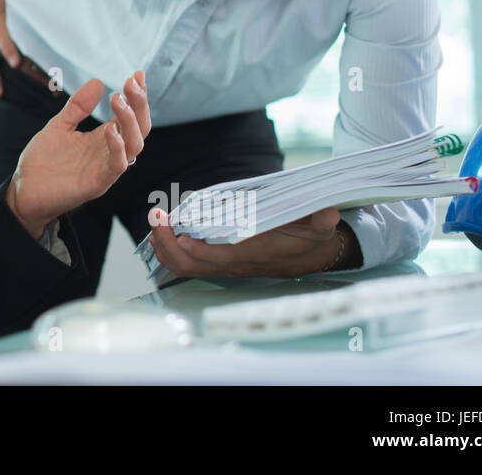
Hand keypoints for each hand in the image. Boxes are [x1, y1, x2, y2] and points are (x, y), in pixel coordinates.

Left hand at [6, 71, 149, 238]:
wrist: (23, 190)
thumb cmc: (42, 162)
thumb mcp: (59, 126)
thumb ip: (78, 106)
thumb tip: (98, 82)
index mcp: (103, 139)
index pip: (130, 115)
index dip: (136, 96)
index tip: (137, 74)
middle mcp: (109, 152)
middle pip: (138, 128)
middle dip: (139, 104)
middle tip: (132, 83)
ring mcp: (105, 169)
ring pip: (134, 145)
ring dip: (129, 122)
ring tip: (119, 100)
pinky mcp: (96, 184)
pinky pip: (116, 166)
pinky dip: (117, 148)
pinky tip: (110, 130)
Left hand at [148, 206, 342, 278]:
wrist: (311, 256)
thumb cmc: (309, 238)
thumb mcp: (319, 228)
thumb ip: (320, 222)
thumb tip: (327, 214)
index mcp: (256, 254)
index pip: (223, 258)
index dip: (201, 251)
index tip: (181, 236)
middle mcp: (236, 264)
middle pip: (194, 265)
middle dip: (169, 244)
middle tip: (157, 218)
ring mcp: (225, 266)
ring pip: (186, 267)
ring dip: (165, 247)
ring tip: (154, 222)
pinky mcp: (219, 264)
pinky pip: (189, 264)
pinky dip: (170, 250)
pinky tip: (162, 233)